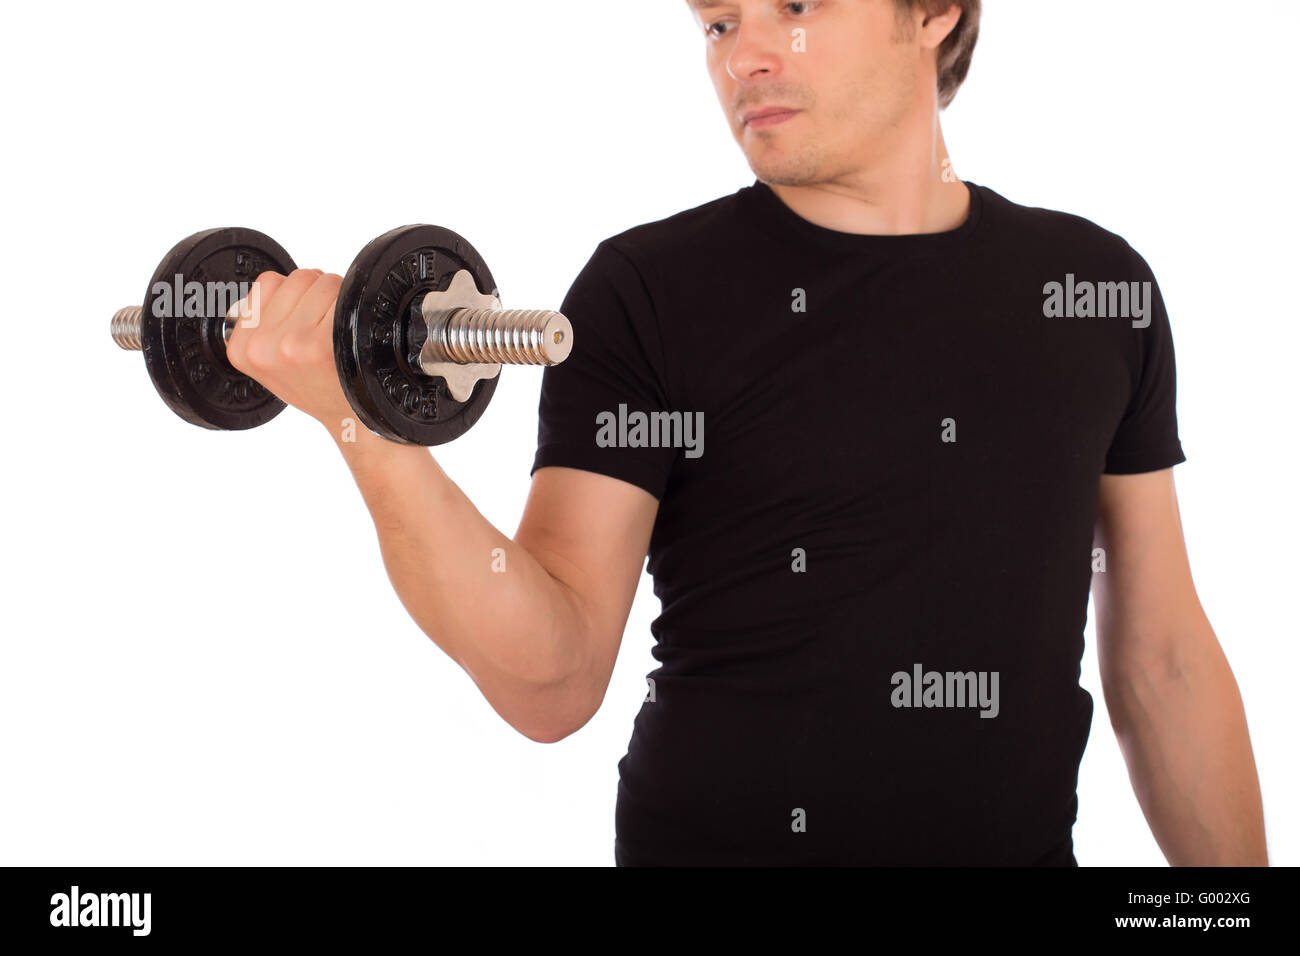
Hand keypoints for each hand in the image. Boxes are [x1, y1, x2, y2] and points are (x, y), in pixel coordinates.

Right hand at [224, 269, 355, 432]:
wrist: (350, 419)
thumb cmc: (316, 386)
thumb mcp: (270, 362)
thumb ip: (263, 321)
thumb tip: (276, 283)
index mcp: (240, 349)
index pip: (268, 282)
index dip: (293, 295)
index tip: (302, 321)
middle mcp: (261, 348)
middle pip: (298, 277)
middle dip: (317, 294)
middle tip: (325, 327)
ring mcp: (290, 345)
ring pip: (321, 280)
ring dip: (335, 297)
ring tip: (335, 331)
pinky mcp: (320, 345)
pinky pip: (340, 293)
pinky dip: (350, 305)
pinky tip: (347, 334)